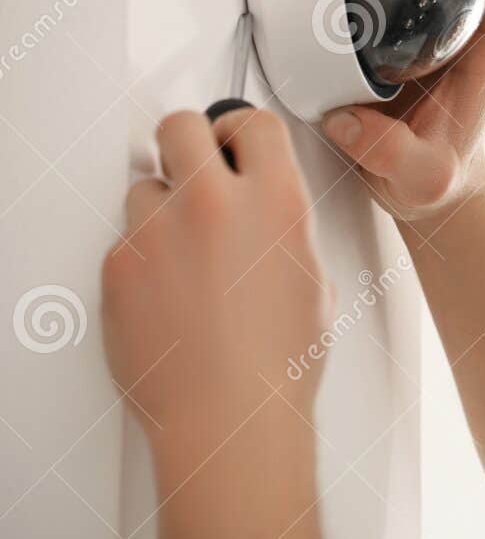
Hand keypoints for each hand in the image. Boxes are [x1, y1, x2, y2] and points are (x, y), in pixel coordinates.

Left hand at [102, 106, 332, 474]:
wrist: (229, 416)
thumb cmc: (278, 363)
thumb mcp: (312, 278)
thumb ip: (283, 225)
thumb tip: (263, 208)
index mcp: (276, 201)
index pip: (251, 121)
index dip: (241, 128)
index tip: (235, 139)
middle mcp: (215, 204)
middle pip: (182, 127)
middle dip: (189, 143)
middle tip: (196, 169)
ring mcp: (159, 231)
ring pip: (145, 186)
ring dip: (161, 209)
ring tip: (185, 255)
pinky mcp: (119, 264)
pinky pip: (125, 240)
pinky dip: (142, 259)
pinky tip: (169, 294)